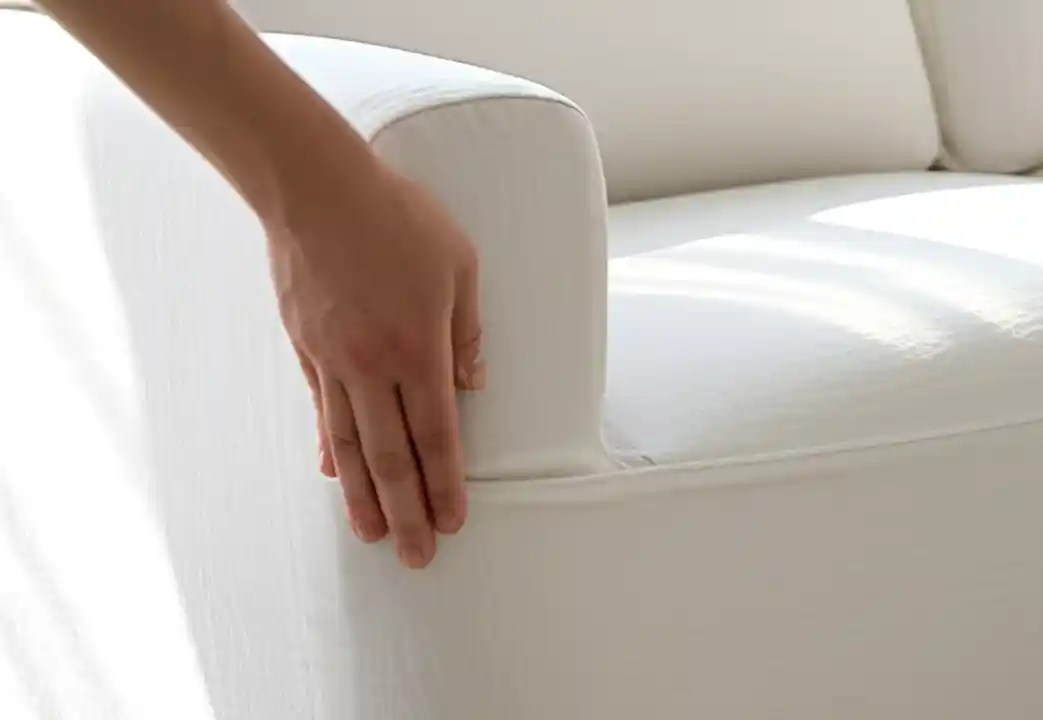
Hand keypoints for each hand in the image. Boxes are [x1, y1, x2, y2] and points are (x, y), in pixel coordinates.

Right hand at [267, 159, 483, 568]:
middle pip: (391, 456)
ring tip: (371, 535)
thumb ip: (468, 330)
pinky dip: (328, 448)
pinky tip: (332, 474)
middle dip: (406, 512)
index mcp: (420, 349)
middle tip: (414, 556)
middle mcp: (373, 367)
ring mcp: (333, 361)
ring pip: (348, 445)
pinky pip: (320, 410)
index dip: (446, 483)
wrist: (315, 188)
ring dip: (361, 497)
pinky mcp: (304, 348)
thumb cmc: (397, 218)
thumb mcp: (459, 265)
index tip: (452, 522)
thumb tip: (474, 382)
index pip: (437, 435)